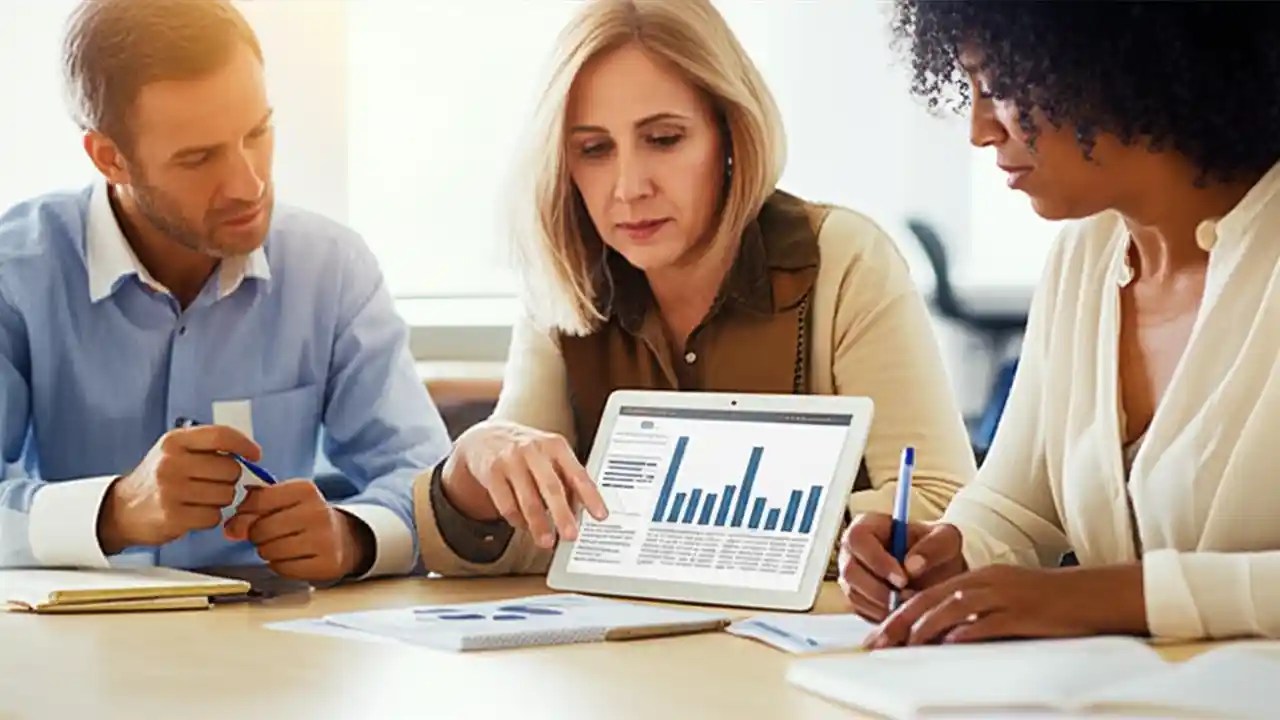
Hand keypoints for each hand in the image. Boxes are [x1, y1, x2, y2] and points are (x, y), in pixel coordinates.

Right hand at [98, 425, 260, 552]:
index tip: (255, 454)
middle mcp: (171, 463)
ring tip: (199, 498)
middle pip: (230, 469)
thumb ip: (206, 446)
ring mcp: (171, 490)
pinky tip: (193, 512)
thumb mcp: (174, 451)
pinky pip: (214, 516)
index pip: (221, 436)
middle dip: (229, 479)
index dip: (244, 444)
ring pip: (226, 494)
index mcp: (174, 441)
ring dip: (220, 499)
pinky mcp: (173, 517)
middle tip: (212, 483)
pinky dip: (209, 517)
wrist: (122, 510)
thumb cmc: (157, 478)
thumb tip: (248, 452)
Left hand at [222, 480, 373, 581]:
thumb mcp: (283, 502)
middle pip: (262, 528)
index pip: (259, 500)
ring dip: (267, 552)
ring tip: (280, 545)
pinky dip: (279, 566)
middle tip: (268, 535)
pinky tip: (291, 558)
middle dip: (257, 535)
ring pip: (270, 551)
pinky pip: (282, 568)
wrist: (342, 538)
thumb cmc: (304, 517)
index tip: (248, 517)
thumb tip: (230, 530)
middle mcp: (317, 511)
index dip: (245, 512)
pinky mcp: (326, 563)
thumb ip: (252, 509)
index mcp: (305, 489)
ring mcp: (324, 538)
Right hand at [443, 421, 607, 549]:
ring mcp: (511, 460)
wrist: (486, 438)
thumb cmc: (527, 452)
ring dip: (538, 525)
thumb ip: (566, 479)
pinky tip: (524, 526)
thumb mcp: (550, 455)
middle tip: (571, 535)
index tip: (601, 515)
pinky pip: (506, 504)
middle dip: (562, 515)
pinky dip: (517, 520)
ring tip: (546, 541)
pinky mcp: (492, 473)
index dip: (590, 496)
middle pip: (551, 487)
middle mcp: (534, 450)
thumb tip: (580, 511)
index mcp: (555, 445)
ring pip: (527, 499)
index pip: (577, 473)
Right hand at [838, 513, 965, 621]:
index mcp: (868, 526)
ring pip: (854, 594)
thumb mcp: (946, 540)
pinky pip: (861, 611)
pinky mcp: (857, 598)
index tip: (903, 578)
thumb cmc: (937, 550)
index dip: (876, 560)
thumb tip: (912, 566)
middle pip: (849, 571)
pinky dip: (882, 615)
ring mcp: (851, 576)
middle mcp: (853, 551)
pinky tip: (903, 610)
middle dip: (879, 590)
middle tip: (907, 597)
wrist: (938, 573)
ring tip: (910, 603)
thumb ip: (933, 547)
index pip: (857, 538)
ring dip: (882, 604)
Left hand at [863, 564, 1147, 648]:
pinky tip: (948, 644)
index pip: (928, 593)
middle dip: (900, 622)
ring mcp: (1004, 596)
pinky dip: (966, 632)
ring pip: (954, 607)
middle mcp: (986, 582)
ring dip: (925, 627)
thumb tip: (945, 637)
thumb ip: (975, 614)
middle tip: (879, 643)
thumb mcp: (1006, 599)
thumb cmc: (1049, 602)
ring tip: (904, 645)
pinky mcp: (1022, 613)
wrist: (1092, 595)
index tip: (880, 634)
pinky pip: (988, 622)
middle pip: (932, 599)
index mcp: (979, 577)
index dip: (899, 614)